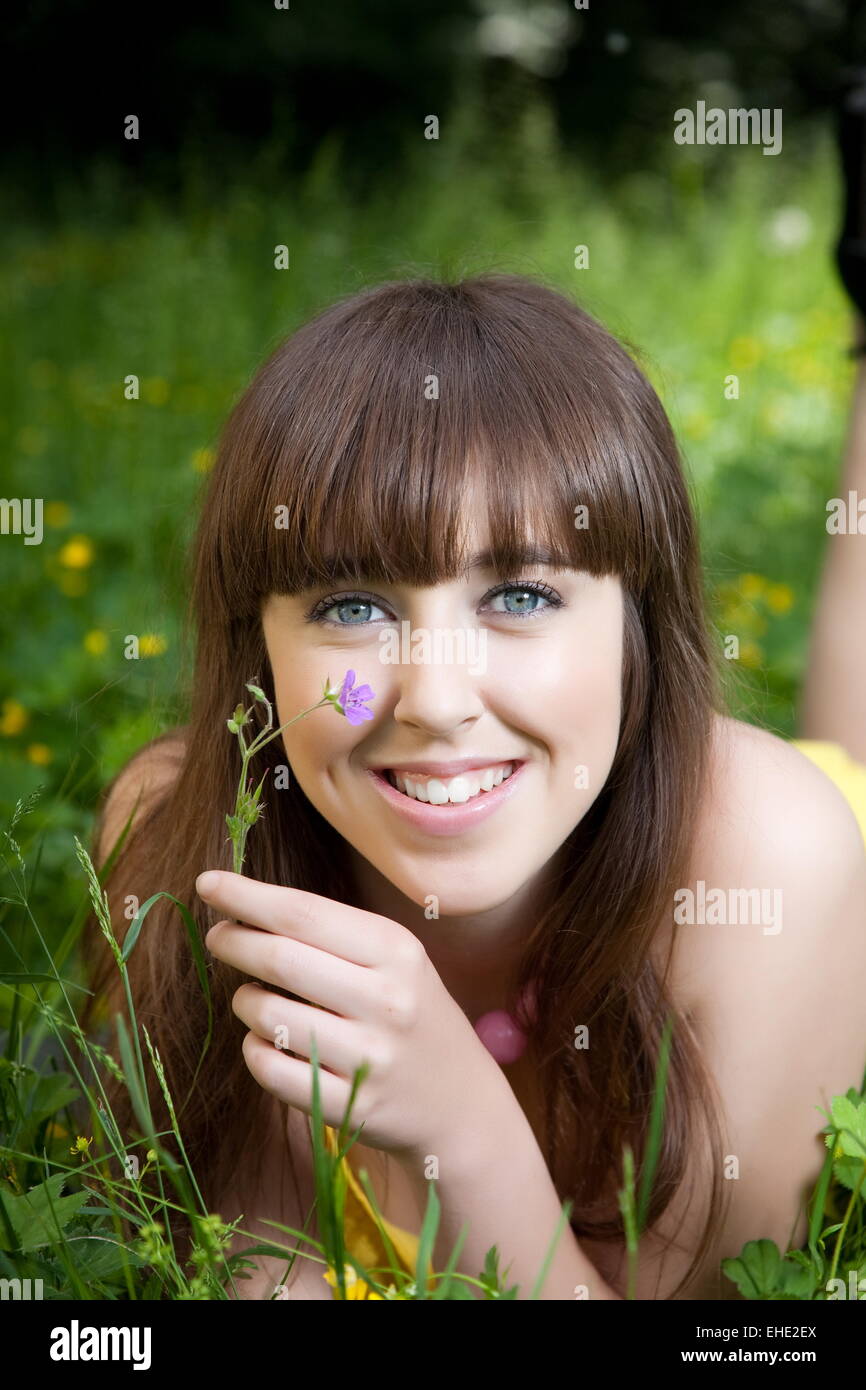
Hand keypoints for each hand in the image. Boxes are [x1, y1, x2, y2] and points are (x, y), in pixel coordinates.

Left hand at [196, 869, 509, 1162]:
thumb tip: (242, 908)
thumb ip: (330, 933)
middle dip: (233, 941)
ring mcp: (370, 1058)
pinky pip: (270, 1070)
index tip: (208, 883)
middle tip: (217, 937)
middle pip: (280, 958)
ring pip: (267, 1016)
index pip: (304, 912)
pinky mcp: (351, 1107)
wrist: (459, 1099)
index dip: (247, 896)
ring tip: (253, 997)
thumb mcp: (393, 959)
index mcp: (396, 951)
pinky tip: (265, 1040)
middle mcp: (386, 1000)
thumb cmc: (410, 1011)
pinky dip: (253, 1049)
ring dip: (243, 1000)